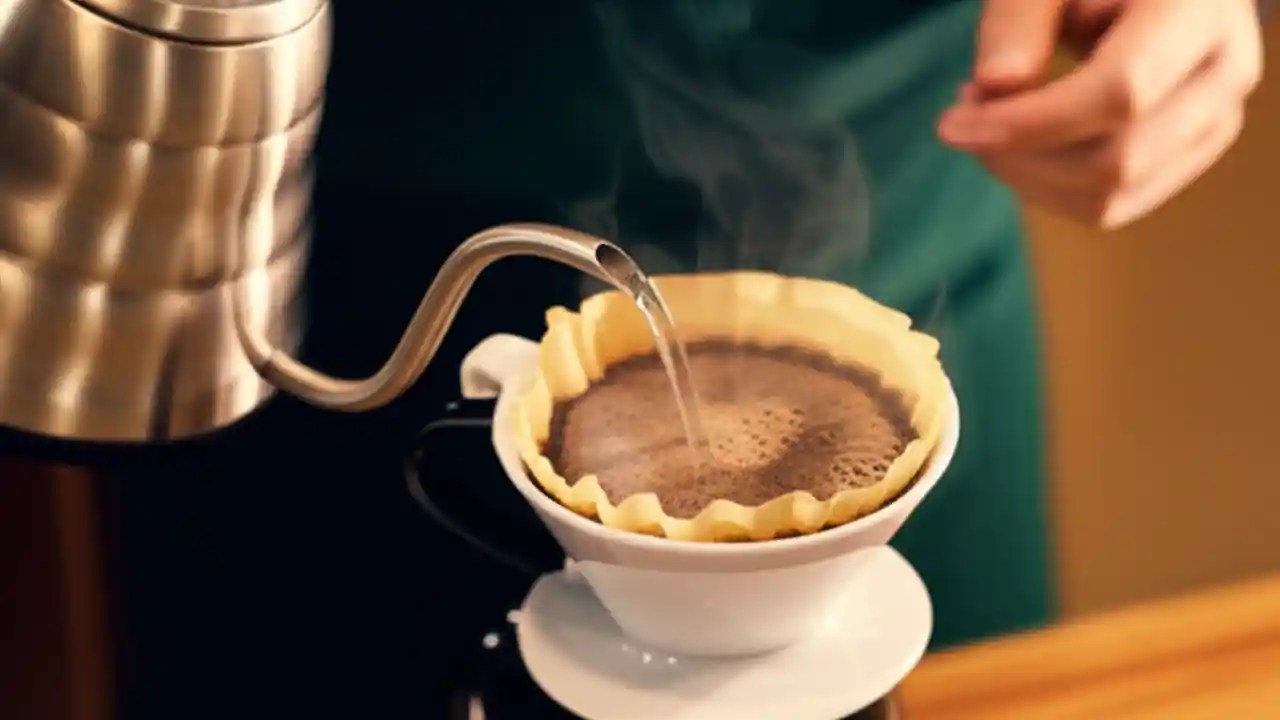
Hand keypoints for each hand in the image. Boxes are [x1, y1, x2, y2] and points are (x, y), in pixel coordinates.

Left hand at [938, 0, 1264, 228]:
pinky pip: (1110, 206)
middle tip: (963, 113)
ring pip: (1109, 197)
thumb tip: (996, 85)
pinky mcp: (1187, 156)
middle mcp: (1225, 72)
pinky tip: (1017, 144)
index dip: (1028, 122)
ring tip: (986, 123)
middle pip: (1114, 160)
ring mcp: (1215, 122)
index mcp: (1199, 11)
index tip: (950, 124)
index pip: (1120, 93)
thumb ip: (1019, 21)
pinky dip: (1046, 188)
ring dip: (1025, 178)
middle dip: (1016, 155)